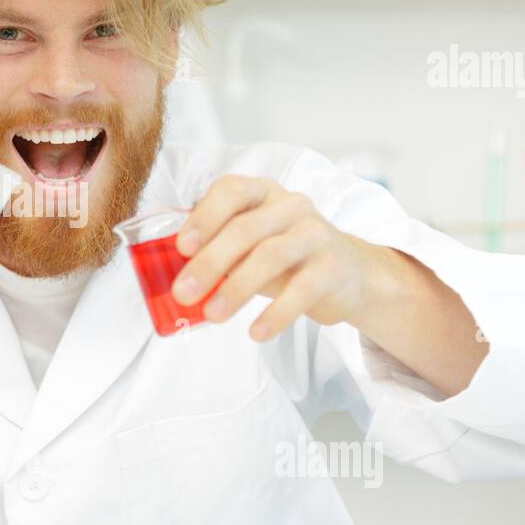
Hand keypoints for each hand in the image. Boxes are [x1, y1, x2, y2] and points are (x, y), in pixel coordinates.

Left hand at [170, 175, 377, 340]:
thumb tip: (177, 280)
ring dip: (237, 288)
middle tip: (184, 293)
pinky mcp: (332, 267)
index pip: (231, 192)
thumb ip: (218, 252)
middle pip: (245, 229)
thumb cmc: (284, 257)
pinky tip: (256, 332)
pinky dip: (276, 313)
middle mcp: (290, 206)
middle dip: (209, 262)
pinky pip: (302, 290)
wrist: (347, 274)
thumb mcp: (250, 245)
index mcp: (262, 193)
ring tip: (213, 315)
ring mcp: (314, 234)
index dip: (204, 217)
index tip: (182, 247)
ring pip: (271, 256)